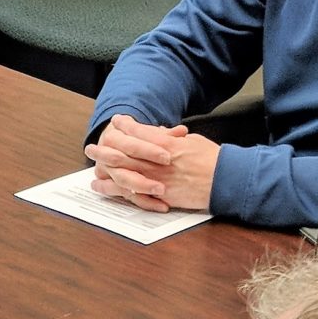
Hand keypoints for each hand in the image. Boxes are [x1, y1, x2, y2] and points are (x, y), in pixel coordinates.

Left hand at [85, 115, 217, 211]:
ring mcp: (156, 180)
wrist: (226, 181)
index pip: (139, 133)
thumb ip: (171, 138)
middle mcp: (157, 162)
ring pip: (123, 173)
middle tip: (92, 146)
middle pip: (124, 153)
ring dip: (105, 170)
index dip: (125, 127)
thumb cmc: (212, 160)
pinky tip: (105, 188)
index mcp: (166, 145)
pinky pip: (132, 194)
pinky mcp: (159, 196)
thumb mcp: (190, 142)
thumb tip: (158, 133)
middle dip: (105, 148)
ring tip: (93, 169)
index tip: (116, 122)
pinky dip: (116, 190)